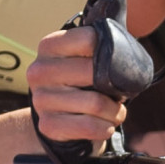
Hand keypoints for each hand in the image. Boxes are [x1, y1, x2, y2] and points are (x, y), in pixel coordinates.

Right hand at [27, 26, 125, 150]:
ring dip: (115, 111)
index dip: (112, 53)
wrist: (54, 114)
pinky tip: (105, 124)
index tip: (117, 63)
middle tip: (120, 92)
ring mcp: (41, 99)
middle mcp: (40, 70)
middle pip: (95, 73)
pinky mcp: (47, 124)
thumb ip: (101, 43)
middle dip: (117, 86)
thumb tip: (125, 35)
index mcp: (50, 46)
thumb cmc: (78, 80)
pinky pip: (89, 127)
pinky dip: (105, 128)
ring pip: (96, 104)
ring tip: (115, 110)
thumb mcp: (83, 56)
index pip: (90, 40)